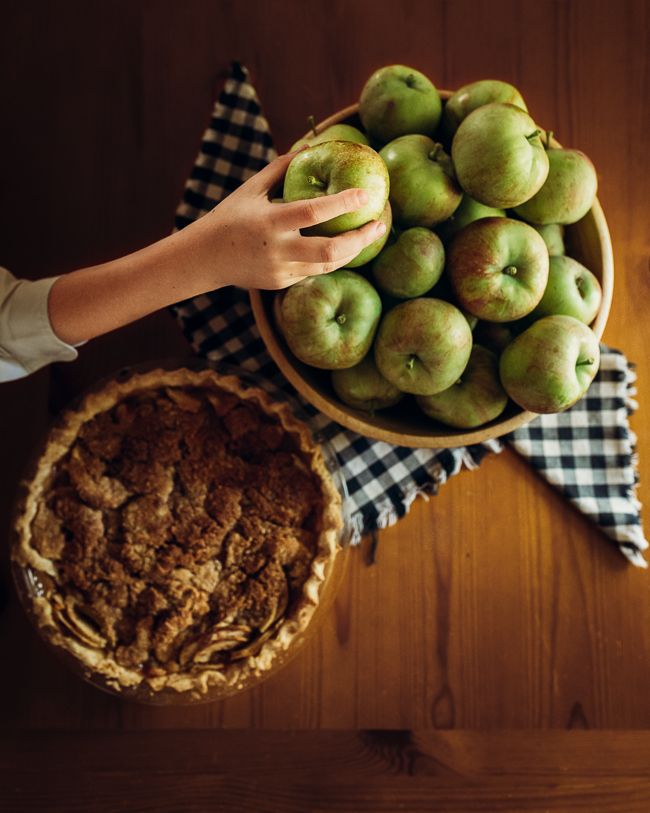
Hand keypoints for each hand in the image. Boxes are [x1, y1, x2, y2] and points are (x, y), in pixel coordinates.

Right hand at [170, 149, 386, 290]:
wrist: (206, 258)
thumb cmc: (230, 217)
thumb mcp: (251, 189)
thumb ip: (280, 168)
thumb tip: (311, 146)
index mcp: (270, 222)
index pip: (314, 212)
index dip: (343, 203)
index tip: (366, 194)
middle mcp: (278, 249)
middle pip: (331, 251)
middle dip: (361, 239)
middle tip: (380, 225)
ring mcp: (281, 271)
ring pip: (329, 266)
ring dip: (353, 252)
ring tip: (370, 236)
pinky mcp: (282, 284)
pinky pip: (314, 271)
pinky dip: (332, 259)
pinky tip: (346, 246)